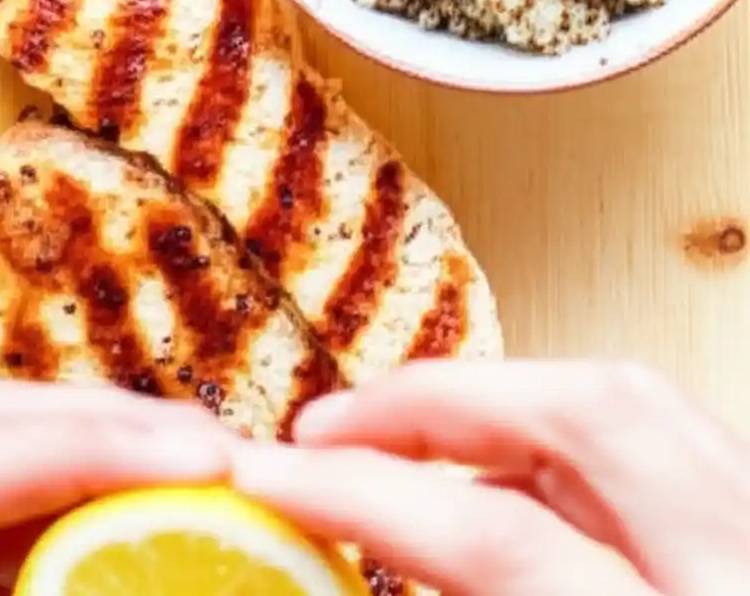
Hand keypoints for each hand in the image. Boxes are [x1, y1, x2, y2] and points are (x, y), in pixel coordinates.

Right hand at [233, 359, 749, 595]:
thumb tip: (336, 552)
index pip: (499, 537)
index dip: (364, 492)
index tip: (273, 477)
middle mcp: (747, 578)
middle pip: (594, 410)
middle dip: (437, 398)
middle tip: (333, 425)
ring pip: (639, 406)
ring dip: (502, 405)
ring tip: (405, 438)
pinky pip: (672, 452)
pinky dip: (570, 451)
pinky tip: (507, 486)